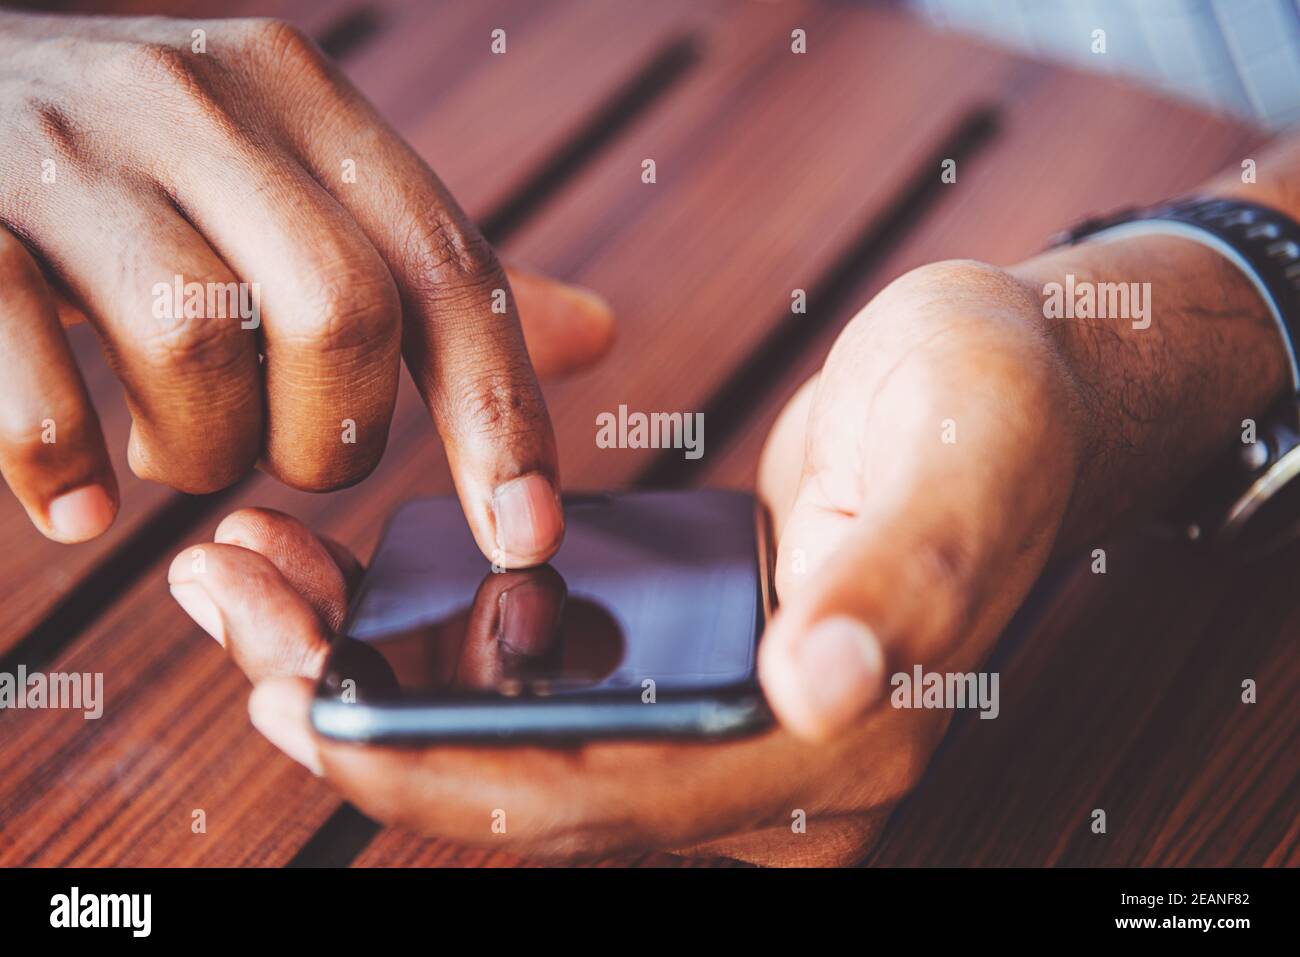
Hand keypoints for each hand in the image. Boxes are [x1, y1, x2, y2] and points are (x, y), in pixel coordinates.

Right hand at [0, 12, 611, 560]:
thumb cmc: (146, 178)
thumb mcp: (299, 192)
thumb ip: (431, 274)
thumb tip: (595, 335)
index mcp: (303, 102)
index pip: (446, 268)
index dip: (501, 415)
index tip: (527, 536)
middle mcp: (194, 103)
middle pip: (340, 310)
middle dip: (333, 435)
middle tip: (291, 454)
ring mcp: (61, 152)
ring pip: (196, 350)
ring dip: (203, 454)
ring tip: (175, 451)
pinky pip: (35, 385)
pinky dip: (66, 467)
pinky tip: (77, 500)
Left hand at [166, 260, 1082, 864]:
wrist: (1010, 384)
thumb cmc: (999, 406)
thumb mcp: (965, 455)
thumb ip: (898, 577)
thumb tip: (818, 684)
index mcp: (836, 749)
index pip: (607, 800)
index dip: (443, 762)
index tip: (299, 694)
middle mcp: (768, 772)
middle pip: (532, 783)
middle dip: (367, 709)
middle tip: (235, 607)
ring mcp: (724, 728)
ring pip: (517, 738)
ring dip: (377, 668)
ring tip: (260, 580)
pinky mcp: (690, 670)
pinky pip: (538, 683)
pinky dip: (435, 636)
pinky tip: (354, 573)